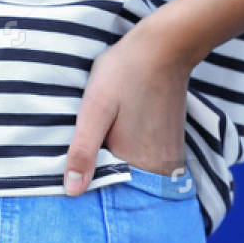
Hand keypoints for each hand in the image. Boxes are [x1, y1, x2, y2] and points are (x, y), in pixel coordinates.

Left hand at [63, 36, 188, 194]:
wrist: (163, 47)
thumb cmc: (124, 74)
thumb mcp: (95, 109)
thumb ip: (84, 151)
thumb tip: (71, 191)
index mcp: (139, 163)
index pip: (112, 195)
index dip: (92, 188)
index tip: (76, 180)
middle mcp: (161, 168)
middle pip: (126, 187)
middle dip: (105, 180)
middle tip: (87, 160)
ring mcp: (170, 156)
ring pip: (137, 176)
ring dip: (118, 169)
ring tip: (103, 148)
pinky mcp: (172, 145)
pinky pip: (148, 164)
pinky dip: (132, 160)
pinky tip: (119, 141)